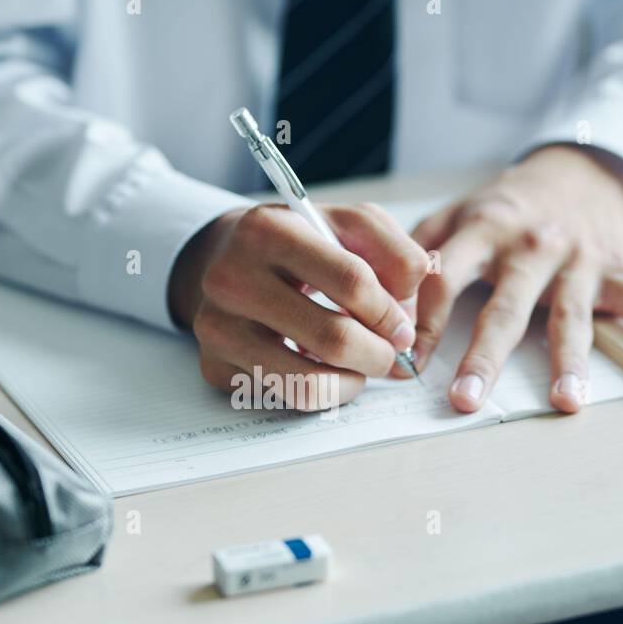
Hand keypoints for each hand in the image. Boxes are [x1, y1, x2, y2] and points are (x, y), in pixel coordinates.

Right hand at [169, 202, 428, 408]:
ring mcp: (217, 326)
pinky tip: (321, 369)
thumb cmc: (300, 243)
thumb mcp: (350, 226)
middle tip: (387, 354)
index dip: (390, 312)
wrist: (226, 259)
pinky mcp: (214, 366)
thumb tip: (409, 316)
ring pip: (309, 383)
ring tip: (359, 367)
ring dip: (352, 382)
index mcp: (267, 230)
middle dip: (378, 355)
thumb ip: (396, 253)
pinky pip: (286, 398)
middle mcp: (231, 277)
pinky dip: (319, 392)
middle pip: (334, 339)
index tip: (402, 327)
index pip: (352, 281)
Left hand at [411, 145, 622, 412]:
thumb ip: (417, 250)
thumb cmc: (506, 205)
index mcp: (483, 231)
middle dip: (484, 357)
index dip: (422, 320)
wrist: (578, 170)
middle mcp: (529, 246)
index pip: (444, 279)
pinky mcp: (617, 267)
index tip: (405, 364)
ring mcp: (577, 259)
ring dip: (570, 361)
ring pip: (571, 316)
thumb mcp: (456, 211)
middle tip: (467, 400)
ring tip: (566, 403)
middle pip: (504, 308)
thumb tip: (375, 297)